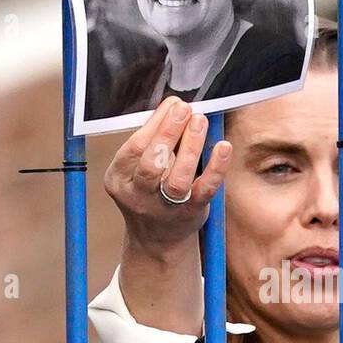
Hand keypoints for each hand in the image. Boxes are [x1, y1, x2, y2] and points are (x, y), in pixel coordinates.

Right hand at [103, 95, 232, 250]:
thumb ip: (151, 140)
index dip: (155, 124)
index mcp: (119, 180)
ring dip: (190, 147)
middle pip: (152, 163)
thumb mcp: (136, 168)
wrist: (157, 238)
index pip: (135, 148)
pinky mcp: (191, 213)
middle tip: (184, 109)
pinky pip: (204, 190)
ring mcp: (165, 207)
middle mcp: (139, 196)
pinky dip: (216, 168)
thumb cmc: (149, 192)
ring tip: (200, 122)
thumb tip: (174, 106)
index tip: (173, 104)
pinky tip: (223, 147)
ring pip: (177, 178)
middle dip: (168, 133)